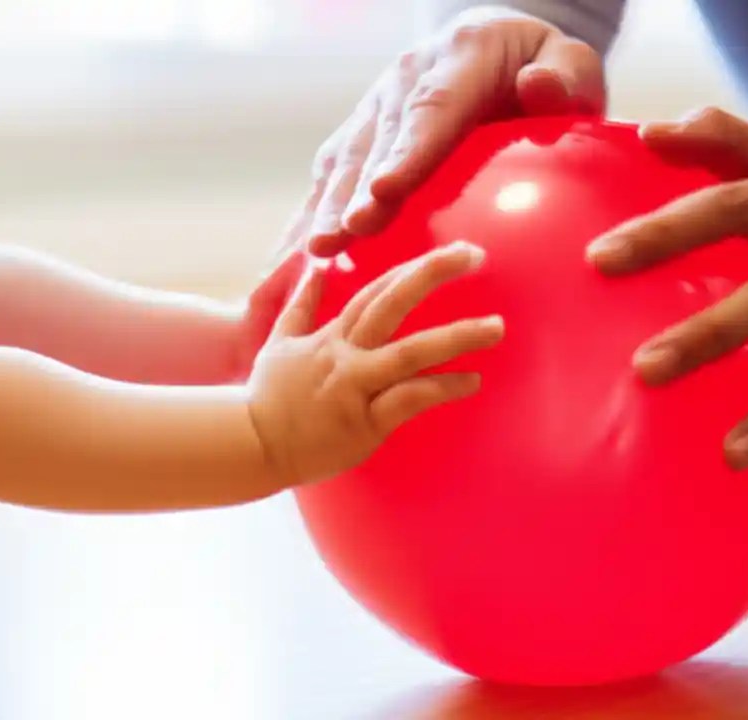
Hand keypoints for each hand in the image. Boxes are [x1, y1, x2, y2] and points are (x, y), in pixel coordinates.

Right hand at [248, 242, 504, 488]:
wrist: (251, 445)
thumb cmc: (269, 396)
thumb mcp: (280, 342)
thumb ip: (302, 303)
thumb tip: (314, 265)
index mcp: (331, 335)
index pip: (377, 290)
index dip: (414, 268)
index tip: (452, 251)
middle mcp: (346, 354)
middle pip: (393, 304)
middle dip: (433, 274)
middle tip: (476, 255)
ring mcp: (355, 386)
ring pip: (410, 353)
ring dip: (455, 337)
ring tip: (495, 327)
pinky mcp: (364, 422)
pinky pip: (409, 399)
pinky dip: (442, 388)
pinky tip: (473, 380)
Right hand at [288, 6, 605, 257]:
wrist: (501, 48)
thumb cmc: (546, 70)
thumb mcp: (572, 65)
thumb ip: (564, 76)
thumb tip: (538, 85)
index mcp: (459, 59)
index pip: (432, 110)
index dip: (406, 153)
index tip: (385, 191)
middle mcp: (406, 79)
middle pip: (377, 142)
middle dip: (353, 193)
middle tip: (336, 238)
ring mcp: (377, 106)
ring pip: (345, 159)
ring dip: (325, 208)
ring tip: (309, 254)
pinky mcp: (361, 132)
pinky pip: (331, 174)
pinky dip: (310, 214)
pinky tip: (293, 259)